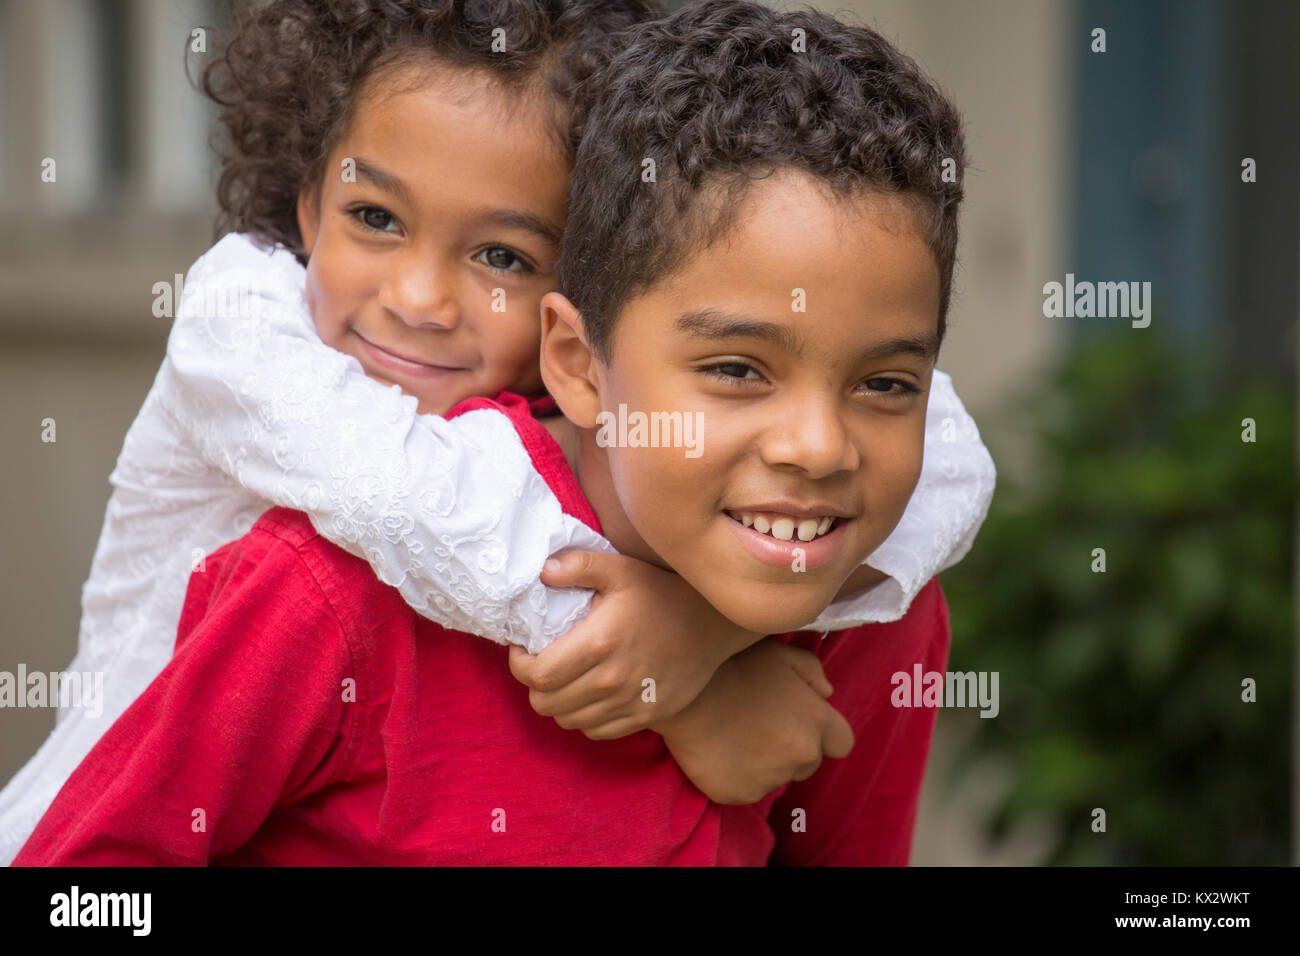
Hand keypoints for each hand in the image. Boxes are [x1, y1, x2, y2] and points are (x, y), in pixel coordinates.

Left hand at [508, 550, 761, 739]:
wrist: (713, 623)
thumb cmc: (661, 592)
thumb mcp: (620, 569)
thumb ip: (578, 565)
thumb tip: (541, 572)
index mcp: (599, 642)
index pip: (538, 674)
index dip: (519, 665)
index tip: (523, 649)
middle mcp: (612, 680)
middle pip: (547, 704)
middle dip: (535, 685)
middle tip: (542, 664)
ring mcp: (630, 703)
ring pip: (568, 721)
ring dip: (558, 702)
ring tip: (565, 679)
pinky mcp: (646, 717)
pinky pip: (596, 731)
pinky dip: (584, 717)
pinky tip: (589, 694)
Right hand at [651, 639, 854, 804]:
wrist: (685, 691)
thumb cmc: (734, 665)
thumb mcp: (780, 653)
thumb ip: (812, 671)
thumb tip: (826, 693)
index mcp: (816, 722)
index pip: (841, 742)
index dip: (823, 734)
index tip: (800, 723)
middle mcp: (800, 757)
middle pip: (809, 764)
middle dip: (792, 749)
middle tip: (760, 726)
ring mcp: (769, 779)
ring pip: (776, 776)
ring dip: (764, 761)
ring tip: (734, 734)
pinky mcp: (738, 794)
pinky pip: (745, 788)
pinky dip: (736, 774)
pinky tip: (718, 749)